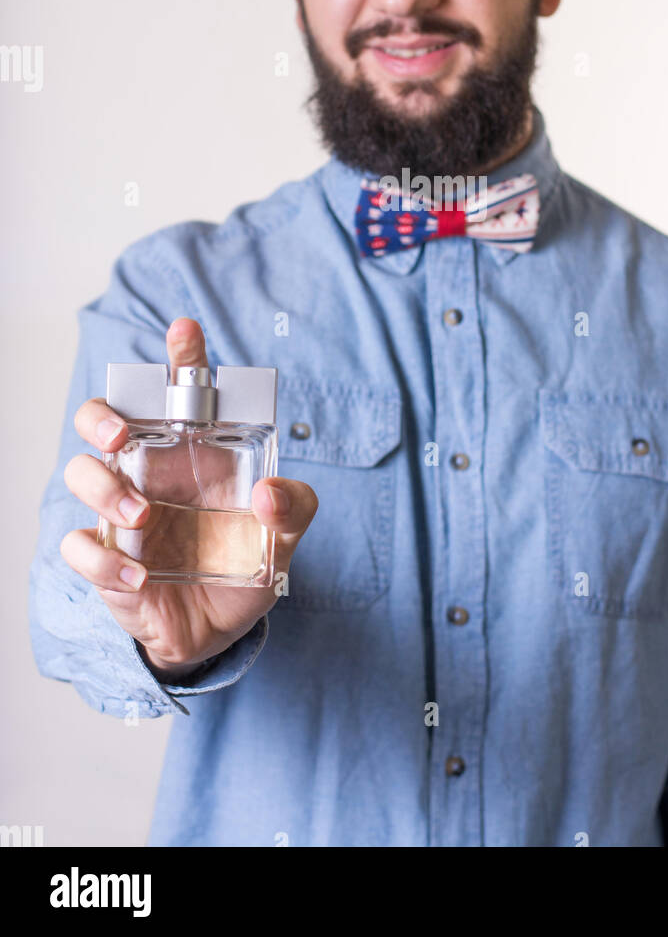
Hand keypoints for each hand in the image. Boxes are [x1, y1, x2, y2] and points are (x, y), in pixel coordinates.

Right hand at [60, 318, 317, 681]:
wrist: (217, 634)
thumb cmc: (241, 565)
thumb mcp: (283, 538)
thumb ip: (292, 508)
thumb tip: (270, 493)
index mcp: (190, 452)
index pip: (178, 391)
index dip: (180, 357)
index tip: (186, 329)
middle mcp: (147, 471)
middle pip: (100, 417)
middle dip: (101, 415)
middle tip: (123, 433)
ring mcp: (119, 513)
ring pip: (79, 473)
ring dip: (104, 491)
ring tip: (143, 518)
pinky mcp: (105, 559)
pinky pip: (79, 546)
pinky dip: (103, 560)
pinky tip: (140, 578)